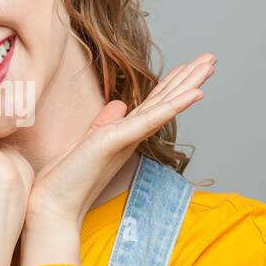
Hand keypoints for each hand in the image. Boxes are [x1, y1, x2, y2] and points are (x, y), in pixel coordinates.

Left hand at [25, 53, 215, 226]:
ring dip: (189, 85)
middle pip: (165, 101)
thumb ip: (104, 122)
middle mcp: (131, 135)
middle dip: (189, 79)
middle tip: (211, 58)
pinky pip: (151, 120)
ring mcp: (128, 138)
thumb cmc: (66, 180)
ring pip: (165, 106)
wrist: (54, 206)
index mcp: (125, 133)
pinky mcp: (118, 141)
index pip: (153, 103)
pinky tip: (193, 94)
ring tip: (210, 65)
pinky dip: (173, 106)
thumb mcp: (87, 141)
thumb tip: (119, 105)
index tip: (188, 65)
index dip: (171, 83)